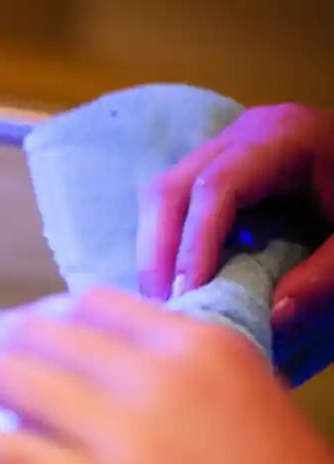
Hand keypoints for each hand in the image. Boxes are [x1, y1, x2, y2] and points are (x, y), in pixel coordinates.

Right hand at [136, 103, 333, 380]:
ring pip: (165, 192)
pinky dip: (171, 241)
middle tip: (163, 303)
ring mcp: (229, 147)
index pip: (217, 187)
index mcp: (286, 139)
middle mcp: (245, 134)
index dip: (195, 242)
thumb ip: (327, 277)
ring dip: (157, 248)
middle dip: (159, 249)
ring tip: (166, 297)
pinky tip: (180, 278)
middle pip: (173, 187)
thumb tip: (272, 318)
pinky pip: (180, 199)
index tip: (189, 294)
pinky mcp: (224, 164)